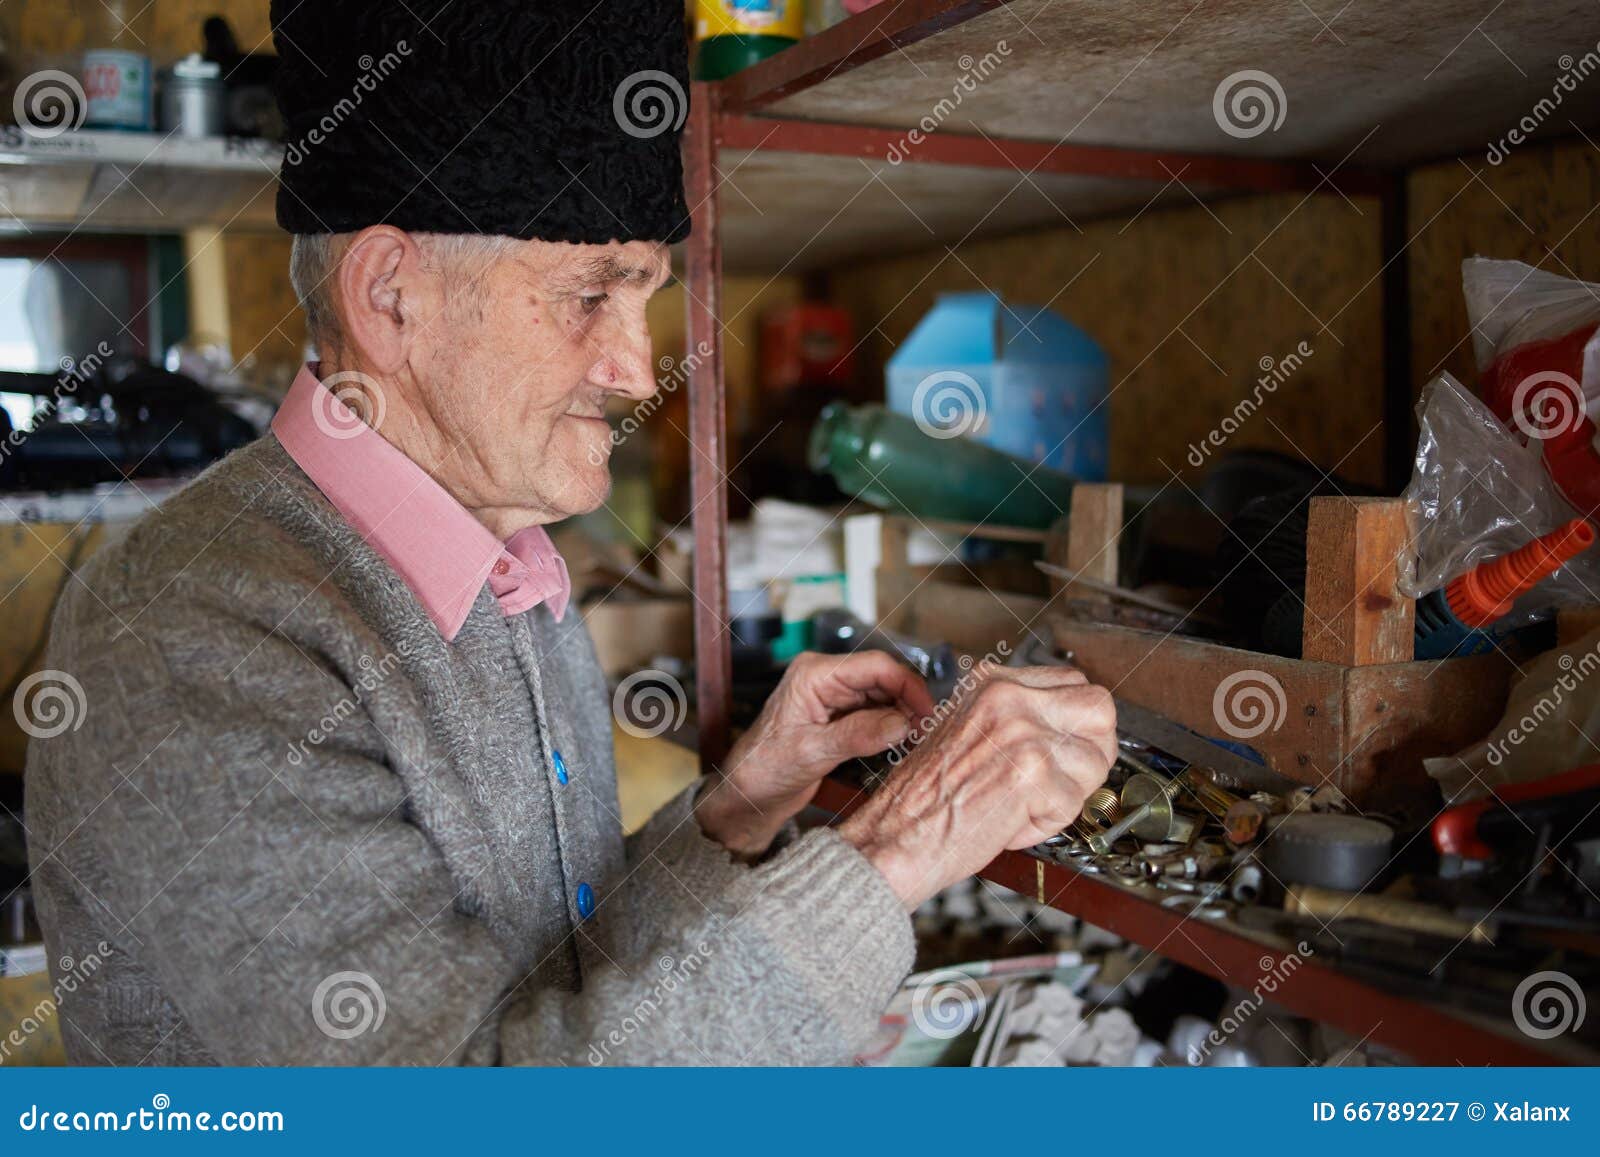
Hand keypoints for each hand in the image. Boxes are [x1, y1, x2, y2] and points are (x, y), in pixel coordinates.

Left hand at [694, 650, 935, 857]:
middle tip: (926, 731)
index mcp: (814, 674)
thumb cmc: (764, 767)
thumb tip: (902, 723)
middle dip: (907, 702)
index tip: (927, 712)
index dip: (907, 685)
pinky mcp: (839, 717)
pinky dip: (891, 726)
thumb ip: (859, 734)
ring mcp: (833, 698)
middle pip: (883, 679)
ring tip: (917, 739)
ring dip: (901, 715)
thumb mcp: (812, 751)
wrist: (747, 794)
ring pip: (883, 696)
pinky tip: (901, 742)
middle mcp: (826, 679)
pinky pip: (875, 714)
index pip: (874, 666)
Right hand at [836, 667, 1115, 908]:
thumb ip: (1013, 717)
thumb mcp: (965, 731)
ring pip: (1095, 759)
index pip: (1073, 683)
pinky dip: (1048, 823)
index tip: (1065, 749)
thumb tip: (1065, 726)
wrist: (894, 837)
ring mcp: (1021, 731)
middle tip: (1064, 779)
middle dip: (1091, 749)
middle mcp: (1007, 697)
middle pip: (1099, 708)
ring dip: (1069, 793)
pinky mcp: (1032, 772)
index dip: (1077, 724)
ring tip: (1026, 804)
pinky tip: (1013, 822)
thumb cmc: (922, 799)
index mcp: (990, 683)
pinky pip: (1075, 802)